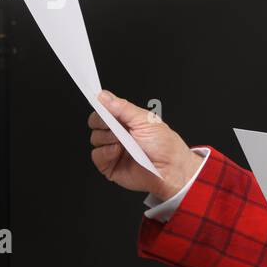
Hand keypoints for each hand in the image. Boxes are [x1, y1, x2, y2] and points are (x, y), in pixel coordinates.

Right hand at [88, 90, 202, 198]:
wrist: (171, 170)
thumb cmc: (165, 146)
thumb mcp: (145, 120)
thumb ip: (123, 108)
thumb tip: (103, 96)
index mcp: (127, 121)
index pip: (105, 111)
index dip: (100, 107)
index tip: (97, 102)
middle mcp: (119, 135)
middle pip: (96, 123)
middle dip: (103, 122)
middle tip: (114, 125)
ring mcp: (113, 150)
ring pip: (95, 138)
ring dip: (107, 138)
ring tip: (122, 141)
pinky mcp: (110, 165)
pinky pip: (96, 155)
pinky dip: (106, 152)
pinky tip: (118, 152)